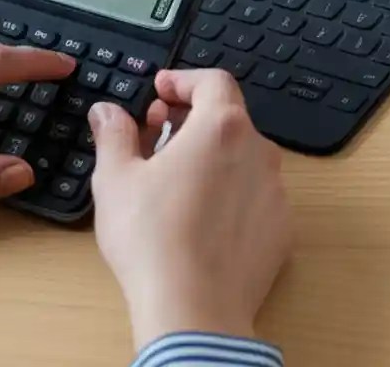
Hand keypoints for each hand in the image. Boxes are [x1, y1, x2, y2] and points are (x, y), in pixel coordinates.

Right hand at [88, 69, 292, 348]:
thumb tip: (107, 112)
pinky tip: (202, 219)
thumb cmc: (152, 240)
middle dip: (193, 119)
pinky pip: (255, 197)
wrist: (195, 309)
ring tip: (177, 181)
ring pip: (244, 159)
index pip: (213, 81)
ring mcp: (276, 192)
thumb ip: (114, 135)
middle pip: (229, 118)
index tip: (162, 90)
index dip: (184, 80)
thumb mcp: (116, 179)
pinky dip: (231, 195)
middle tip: (158, 135)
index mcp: (221, 128)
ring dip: (214, 158)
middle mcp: (258, 152)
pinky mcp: (282, 228)